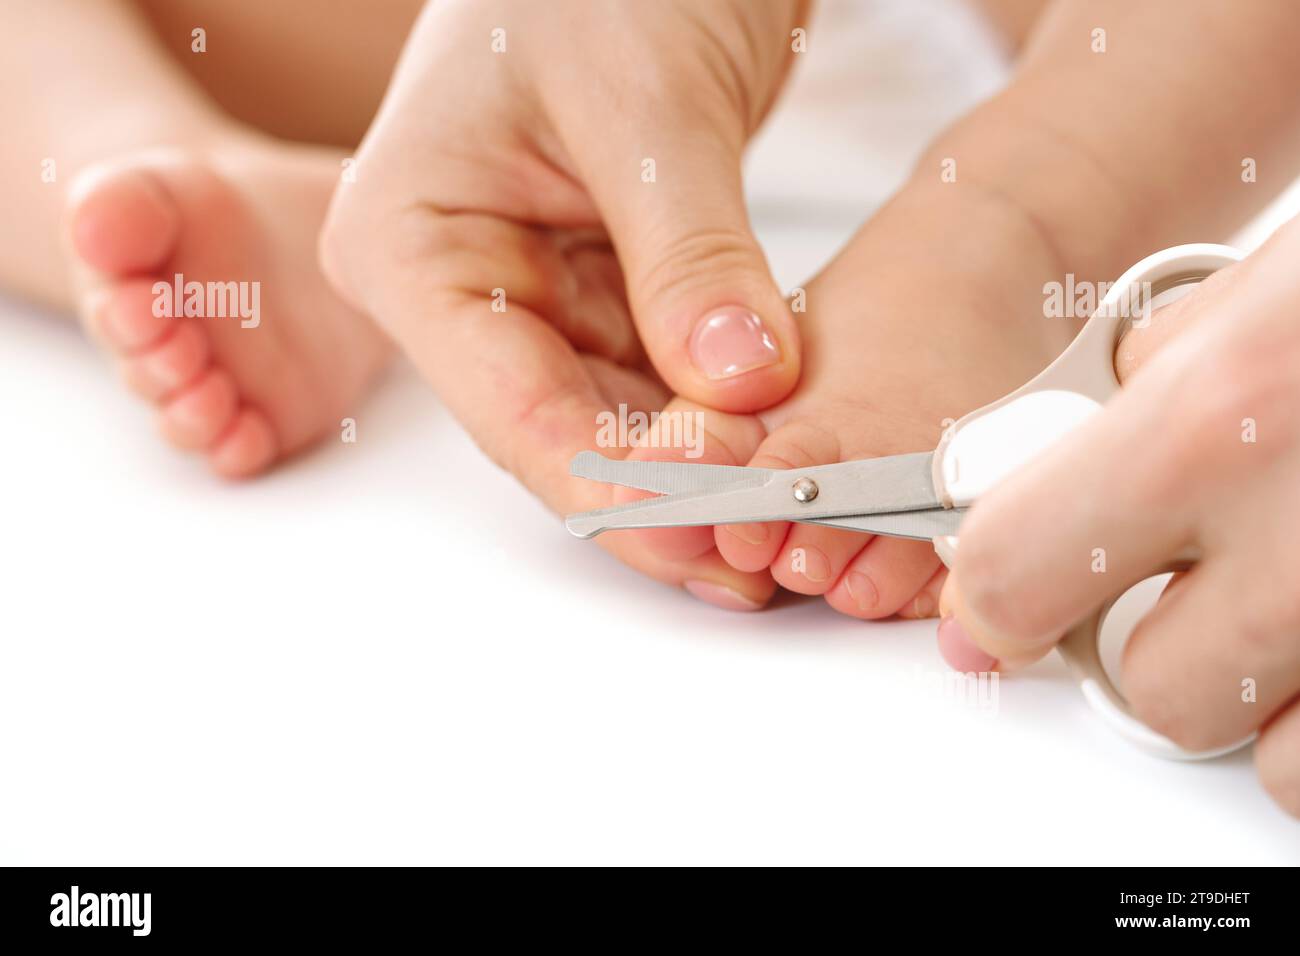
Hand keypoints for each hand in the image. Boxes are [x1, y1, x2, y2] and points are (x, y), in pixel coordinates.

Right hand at [320, 0, 806, 599]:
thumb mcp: (646, 102)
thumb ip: (688, 250)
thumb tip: (739, 381)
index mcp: (412, 242)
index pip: (510, 404)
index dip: (612, 480)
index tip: (711, 518)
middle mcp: (460, 285)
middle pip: (562, 431)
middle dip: (667, 493)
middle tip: (764, 543)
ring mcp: (531, 291)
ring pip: (618, 418)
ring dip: (701, 469)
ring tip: (786, 517)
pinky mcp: (600, 287)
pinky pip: (660, 376)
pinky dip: (719, 416)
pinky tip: (778, 450)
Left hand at [937, 221, 1299, 816]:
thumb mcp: (1269, 283)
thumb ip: (1157, 377)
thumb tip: (1066, 454)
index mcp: (1224, 415)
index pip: (1014, 567)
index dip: (1001, 589)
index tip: (1008, 599)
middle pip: (1151, 686)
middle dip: (1157, 643)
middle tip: (1201, 579)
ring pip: (1268, 760)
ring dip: (1268, 698)